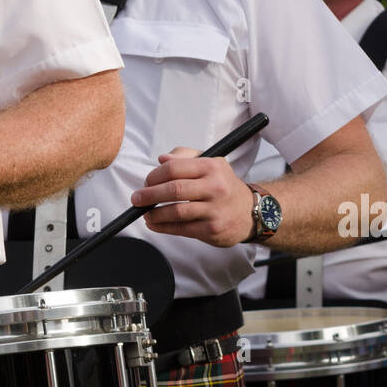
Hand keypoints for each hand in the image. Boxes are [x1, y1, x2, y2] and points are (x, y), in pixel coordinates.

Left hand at [132, 148, 255, 247]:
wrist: (250, 212)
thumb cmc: (224, 186)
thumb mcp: (211, 163)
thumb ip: (185, 157)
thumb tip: (161, 159)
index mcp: (212, 167)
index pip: (174, 168)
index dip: (154, 176)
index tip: (146, 182)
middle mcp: (215, 187)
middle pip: (173, 190)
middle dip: (149, 195)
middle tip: (136, 199)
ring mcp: (214, 209)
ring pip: (176, 212)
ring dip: (154, 214)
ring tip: (145, 213)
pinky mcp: (211, 229)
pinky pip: (181, 229)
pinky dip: (163, 227)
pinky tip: (154, 224)